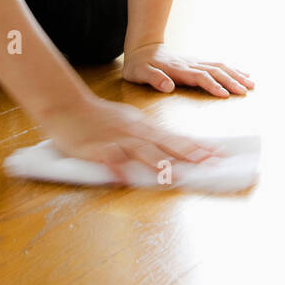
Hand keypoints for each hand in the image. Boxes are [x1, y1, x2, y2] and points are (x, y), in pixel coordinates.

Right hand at [40, 94, 216, 182]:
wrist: (67, 105)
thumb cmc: (99, 117)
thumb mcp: (130, 123)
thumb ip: (149, 138)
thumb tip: (171, 153)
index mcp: (143, 128)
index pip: (175, 139)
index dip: (196, 148)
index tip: (217, 155)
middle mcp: (134, 132)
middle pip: (164, 144)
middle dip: (187, 155)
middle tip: (208, 164)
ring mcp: (115, 139)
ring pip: (139, 150)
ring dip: (157, 162)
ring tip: (173, 174)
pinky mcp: (94, 147)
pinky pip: (106, 158)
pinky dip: (115, 167)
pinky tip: (123, 178)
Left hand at [122, 42, 254, 97]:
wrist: (142, 48)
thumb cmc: (139, 65)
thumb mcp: (139, 73)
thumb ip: (153, 78)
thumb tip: (168, 86)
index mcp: (178, 69)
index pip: (200, 77)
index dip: (212, 85)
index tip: (225, 95)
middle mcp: (190, 64)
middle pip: (215, 71)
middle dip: (231, 81)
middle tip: (246, 91)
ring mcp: (195, 62)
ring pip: (220, 66)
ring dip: (236, 74)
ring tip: (251, 83)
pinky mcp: (197, 63)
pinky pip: (218, 64)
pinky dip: (232, 69)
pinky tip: (242, 73)